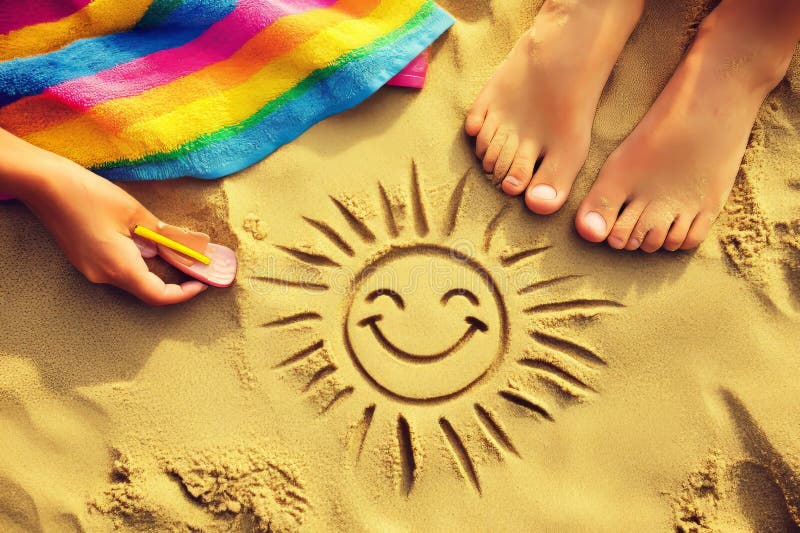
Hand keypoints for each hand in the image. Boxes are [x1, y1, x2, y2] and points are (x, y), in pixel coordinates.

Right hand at [20, 161, 207, 305]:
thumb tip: (184, 247)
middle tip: (195, 268)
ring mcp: (92, 270)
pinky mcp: (86, 260)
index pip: (158, 295)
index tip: (202, 283)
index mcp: (118, 267)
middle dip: (174, 282)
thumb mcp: (134, 212)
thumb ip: (161, 235)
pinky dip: (140, 262)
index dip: (184, 293)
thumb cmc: (87, 194)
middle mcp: (104, 276)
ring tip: (177, 252)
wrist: (43, 184)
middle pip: (147, 290)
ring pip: (134, 279)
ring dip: (157, 270)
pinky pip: (119, 269)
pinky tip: (150, 245)